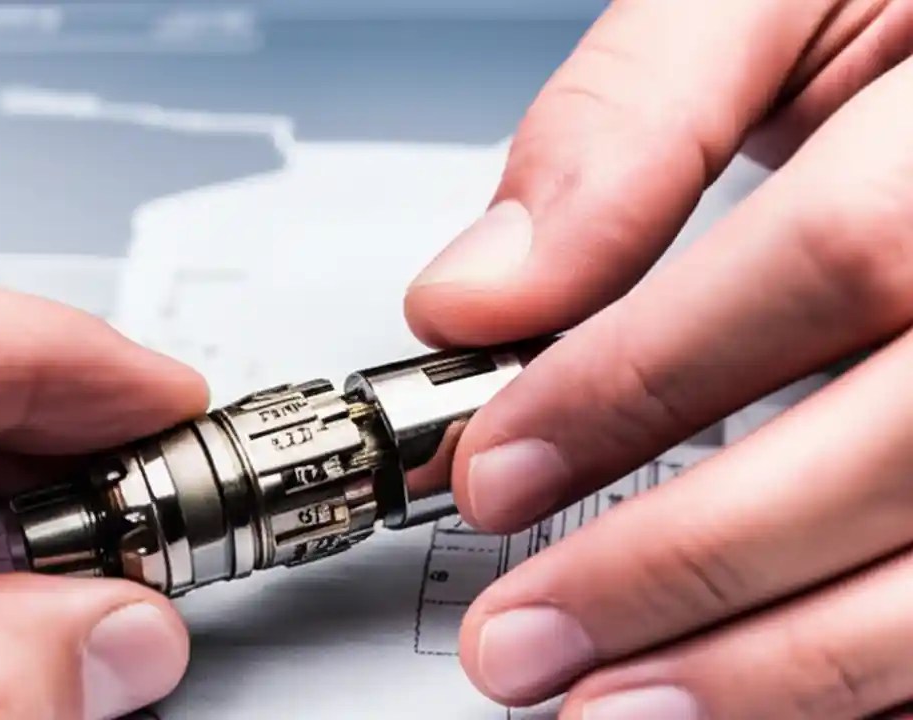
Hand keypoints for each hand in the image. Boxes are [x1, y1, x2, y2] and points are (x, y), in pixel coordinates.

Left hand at [405, 3, 912, 718]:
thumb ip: (634, 115)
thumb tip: (482, 289)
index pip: (834, 260)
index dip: (641, 382)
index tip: (493, 467)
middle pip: (910, 451)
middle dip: (693, 567)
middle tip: (526, 639)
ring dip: (789, 666)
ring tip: (619, 707)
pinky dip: (889, 675)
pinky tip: (778, 697)